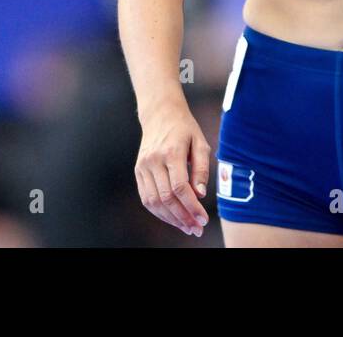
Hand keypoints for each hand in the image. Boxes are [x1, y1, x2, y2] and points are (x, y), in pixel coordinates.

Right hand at [135, 100, 211, 236]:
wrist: (160, 114)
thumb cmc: (184, 128)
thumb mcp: (200, 142)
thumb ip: (201, 169)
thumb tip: (200, 195)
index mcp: (171, 151)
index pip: (180, 187)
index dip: (192, 207)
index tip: (204, 219)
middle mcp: (153, 160)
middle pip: (166, 198)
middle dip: (183, 217)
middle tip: (196, 229)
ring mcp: (143, 166)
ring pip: (154, 201)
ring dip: (171, 219)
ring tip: (186, 227)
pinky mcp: (138, 171)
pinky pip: (146, 198)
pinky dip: (159, 212)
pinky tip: (173, 218)